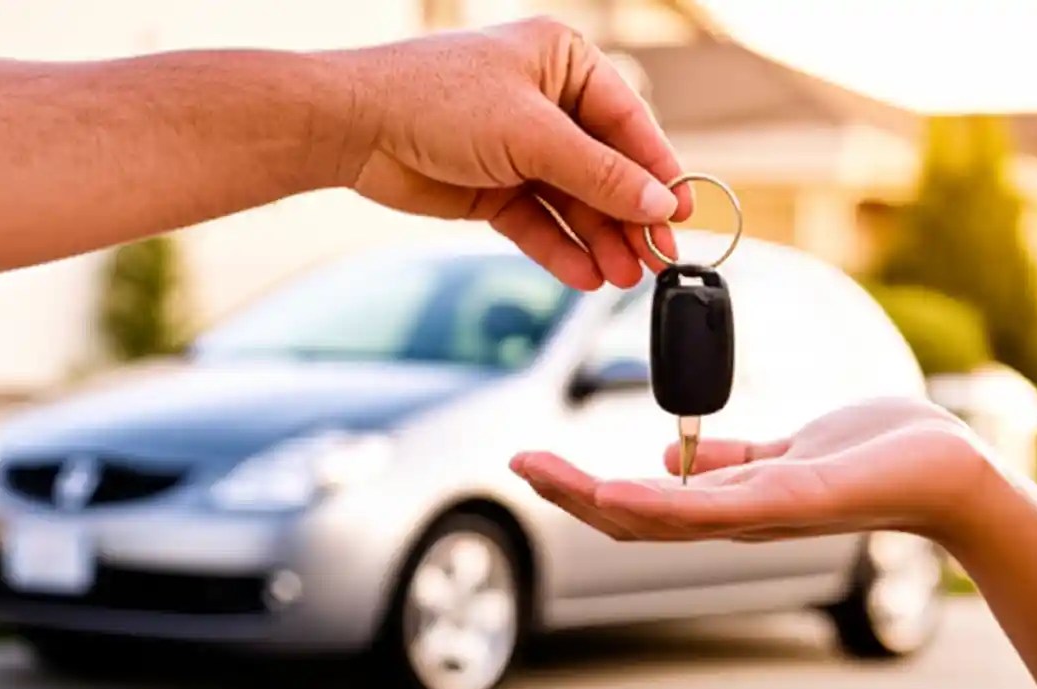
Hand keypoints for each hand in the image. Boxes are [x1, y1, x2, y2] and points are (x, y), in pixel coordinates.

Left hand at [339, 17, 692, 289]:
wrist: (354, 127)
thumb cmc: (436, 100)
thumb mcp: (533, 135)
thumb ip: (601, 176)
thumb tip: (660, 206)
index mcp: (564, 62)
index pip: (628, 123)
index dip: (658, 172)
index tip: (682, 215)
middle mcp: (546, 102)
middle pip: (604, 170)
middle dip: (629, 218)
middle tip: (656, 260)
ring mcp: (519, 149)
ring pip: (573, 203)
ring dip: (598, 241)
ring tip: (622, 277)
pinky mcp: (494, 189)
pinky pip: (538, 223)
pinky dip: (560, 249)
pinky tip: (584, 275)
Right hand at [509, 397, 1001, 543]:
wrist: (950, 468)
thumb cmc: (878, 454)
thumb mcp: (787, 450)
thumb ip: (732, 458)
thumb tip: (670, 456)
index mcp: (732, 502)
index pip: (643, 506)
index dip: (585, 489)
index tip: (536, 461)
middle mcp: (738, 519)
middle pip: (638, 519)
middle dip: (572, 494)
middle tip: (519, 463)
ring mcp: (763, 515)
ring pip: (663, 518)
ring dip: (596, 498)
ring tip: (542, 472)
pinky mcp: (795, 499)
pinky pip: (718, 505)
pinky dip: (660, 502)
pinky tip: (618, 488)